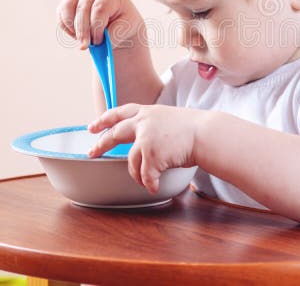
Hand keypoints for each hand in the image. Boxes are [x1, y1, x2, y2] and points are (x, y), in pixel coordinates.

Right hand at [56, 0, 142, 49]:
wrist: (117, 20)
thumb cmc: (123, 22)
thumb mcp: (126, 28)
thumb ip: (114, 34)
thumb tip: (97, 41)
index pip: (99, 9)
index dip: (96, 28)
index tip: (99, 42)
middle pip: (82, 9)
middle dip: (83, 31)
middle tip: (85, 46)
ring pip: (67, 9)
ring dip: (73, 29)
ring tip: (82, 41)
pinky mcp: (68, 1)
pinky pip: (61, 15)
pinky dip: (66, 28)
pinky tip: (76, 35)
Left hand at [87, 104, 205, 193]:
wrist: (207, 134)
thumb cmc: (194, 129)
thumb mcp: (169, 119)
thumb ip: (153, 125)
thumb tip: (145, 140)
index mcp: (148, 112)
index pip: (119, 113)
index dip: (104, 119)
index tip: (93, 126)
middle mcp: (144, 122)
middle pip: (114, 133)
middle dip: (101, 144)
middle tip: (93, 151)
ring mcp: (146, 138)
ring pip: (131, 161)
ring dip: (137, 174)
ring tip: (145, 180)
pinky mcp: (151, 154)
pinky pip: (145, 175)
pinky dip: (149, 183)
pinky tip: (154, 186)